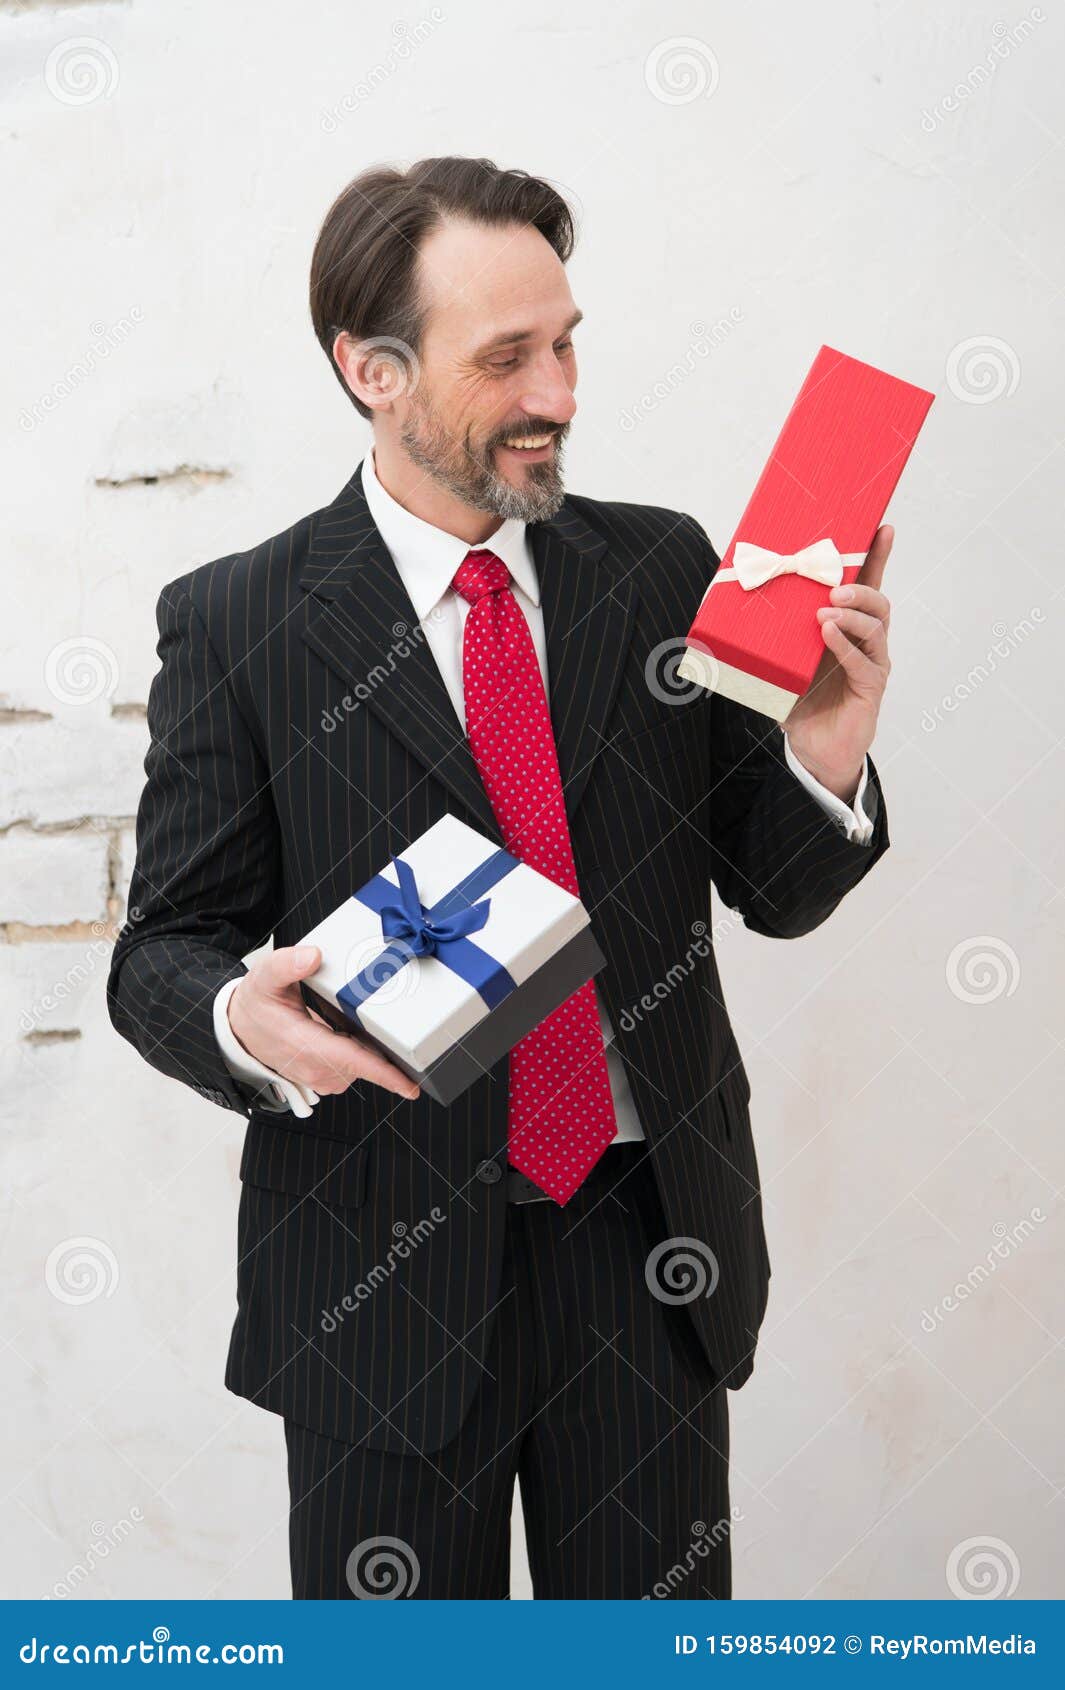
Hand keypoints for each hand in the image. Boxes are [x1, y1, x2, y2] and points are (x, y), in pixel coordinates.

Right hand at [228, 945, 419, 1100]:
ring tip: (363, 1020)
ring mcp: (321, 1076)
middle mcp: (316, 1068)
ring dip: (370, 1046)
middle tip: (396, 1020)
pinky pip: (354, 1066)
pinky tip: (354, 1031)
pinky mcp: (325, 1078)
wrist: (239, 1029)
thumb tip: (313, 956)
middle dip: (385, 1045)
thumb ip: (286, 964)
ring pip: (362, 1064)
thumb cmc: (255, 1004)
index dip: (385, 1074)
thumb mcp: (265, 977)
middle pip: (365, 1061)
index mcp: (305, 1045)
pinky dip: (360, 1051)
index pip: (352, 1061)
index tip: (411, 1085)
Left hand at [783, 525, 893, 801]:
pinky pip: (863, 663)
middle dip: (861, 586)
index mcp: (847, 627)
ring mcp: (871, 664)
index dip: (876, 556)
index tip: (882, 527)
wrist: (812, 749)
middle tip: (834, 586)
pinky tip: (828, 634)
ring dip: (852, 614)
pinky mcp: (870, 689)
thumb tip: (726, 603)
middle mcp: (866, 642)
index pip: (867, 585)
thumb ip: (767, 634)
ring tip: (827, 611)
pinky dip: (846, 646)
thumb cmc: (800, 700)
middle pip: (878, 602)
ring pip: (876, 629)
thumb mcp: (779, 660)